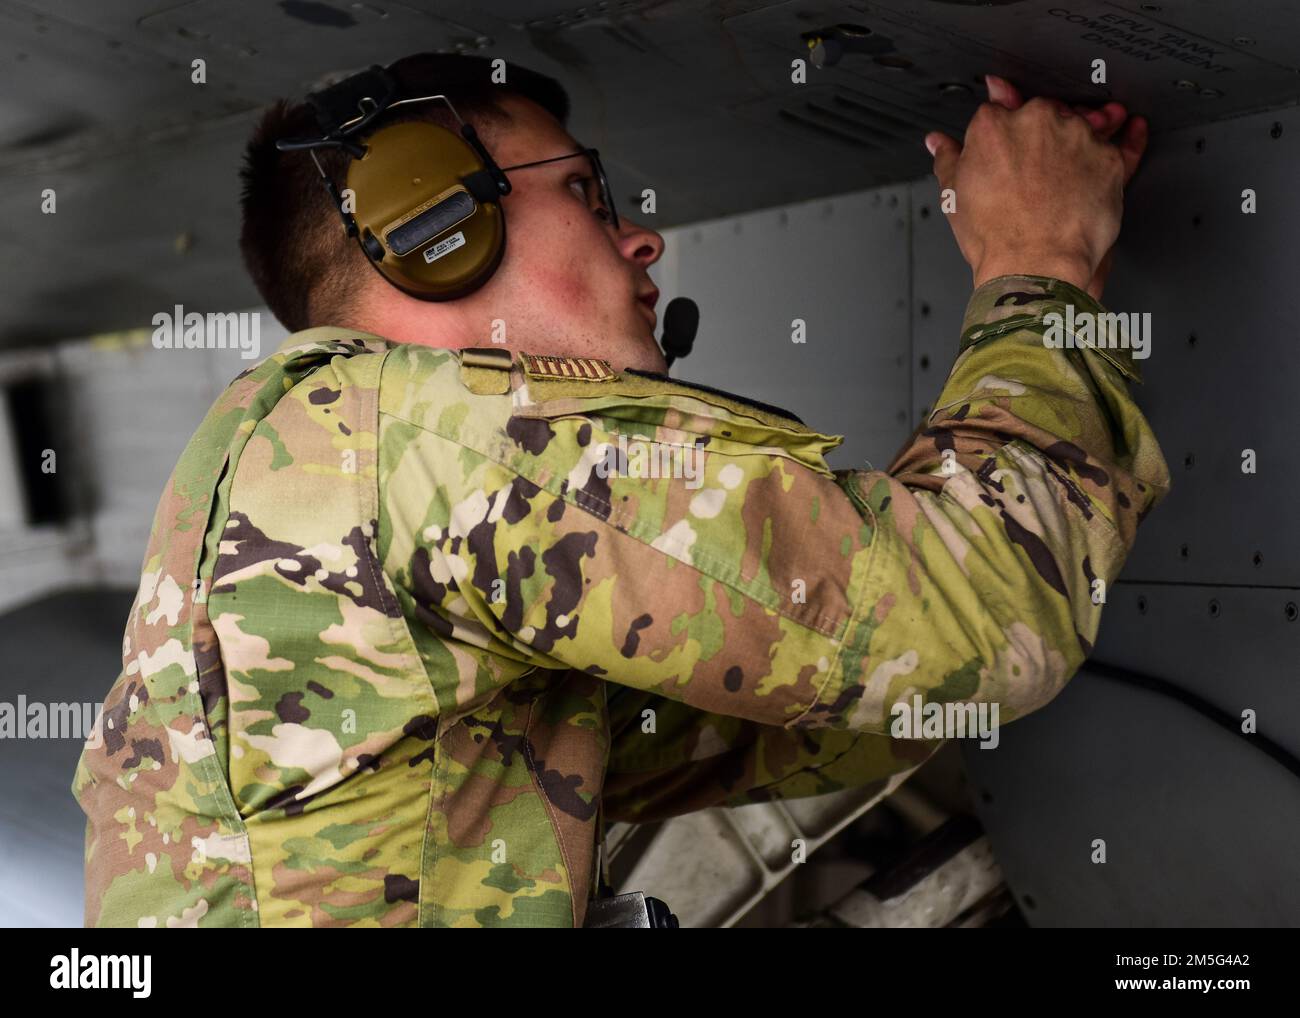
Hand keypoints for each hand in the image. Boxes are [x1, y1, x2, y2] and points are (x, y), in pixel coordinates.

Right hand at [923, 75, 1147, 300]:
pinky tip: (1130, 127)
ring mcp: (1077, 137)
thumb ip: (947, 159)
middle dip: (1041, 129)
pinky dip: (1130, 135)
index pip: (998, 109)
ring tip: (1079, 148)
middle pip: (1043, 110)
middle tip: (1035, 160)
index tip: (1006, 142)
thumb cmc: (995, 235)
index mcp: (994, 125)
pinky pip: (1125, 142)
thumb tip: (937, 143)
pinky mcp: (1109, 159)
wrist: (1033, 264)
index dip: (1002, 129)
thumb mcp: (954, 195)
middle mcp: (1038, 121)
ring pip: (1083, 120)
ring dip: (1085, 127)